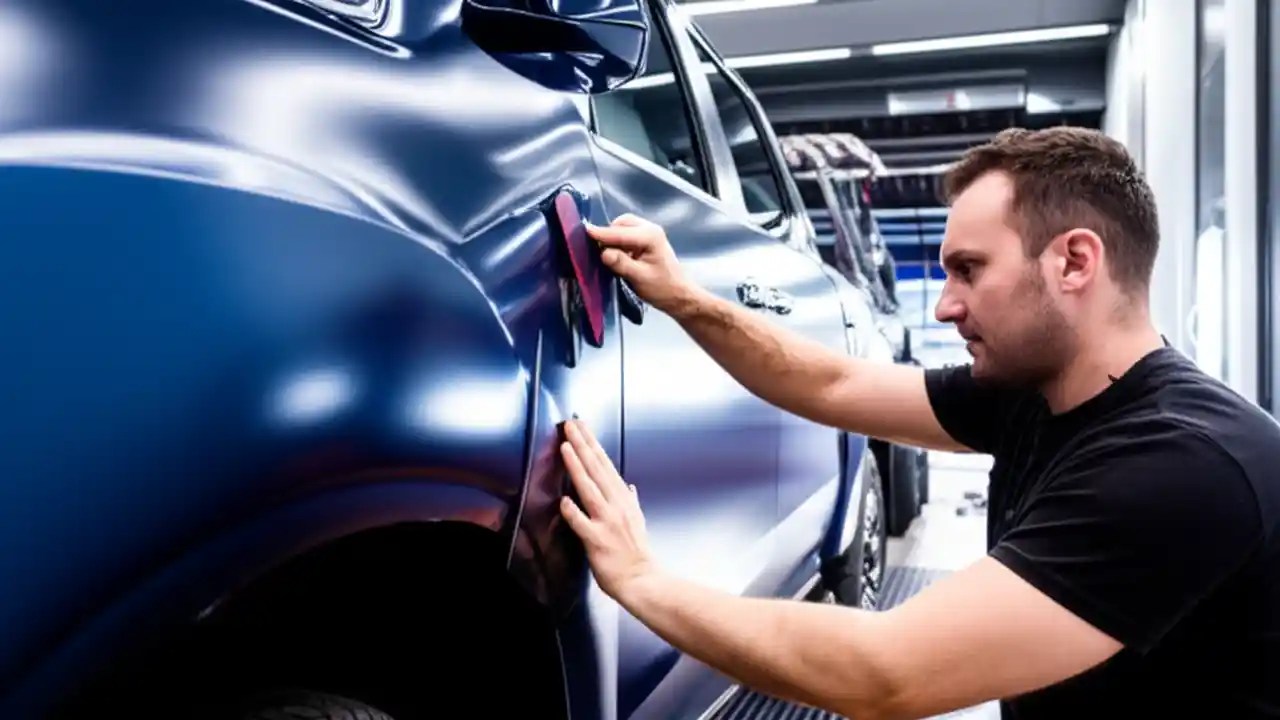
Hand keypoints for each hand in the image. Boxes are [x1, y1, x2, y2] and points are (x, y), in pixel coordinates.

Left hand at [558, 418, 657, 600]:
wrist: (643, 580)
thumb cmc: (637, 553)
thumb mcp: (638, 521)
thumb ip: (631, 501)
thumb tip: (628, 487)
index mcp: (622, 499)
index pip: (604, 464)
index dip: (591, 444)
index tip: (582, 426)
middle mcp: (615, 506)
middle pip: (597, 469)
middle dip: (583, 444)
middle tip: (570, 424)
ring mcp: (606, 522)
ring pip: (589, 489)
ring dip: (577, 466)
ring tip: (566, 446)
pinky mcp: (597, 540)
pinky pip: (582, 523)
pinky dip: (573, 511)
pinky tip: (564, 500)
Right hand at [586, 214, 695, 315]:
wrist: (679, 295)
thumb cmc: (662, 288)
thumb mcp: (639, 278)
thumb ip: (621, 263)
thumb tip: (603, 252)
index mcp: (650, 236)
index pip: (619, 232)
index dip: (600, 233)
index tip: (583, 232)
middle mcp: (649, 229)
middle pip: (621, 224)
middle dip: (608, 235)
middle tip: (597, 251)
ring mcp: (648, 233)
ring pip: (622, 228)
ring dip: (613, 238)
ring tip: (608, 256)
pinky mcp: (645, 240)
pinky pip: (626, 235)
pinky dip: (618, 242)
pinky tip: (616, 255)